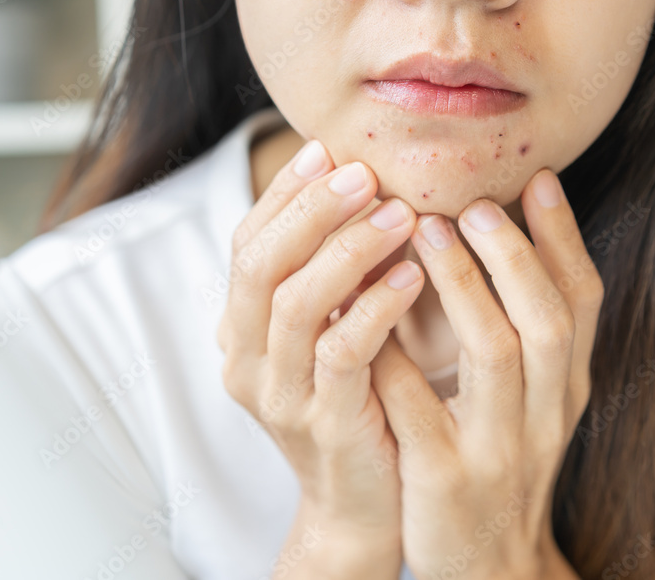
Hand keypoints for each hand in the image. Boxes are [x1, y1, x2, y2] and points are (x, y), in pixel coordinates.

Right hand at [217, 138, 425, 578]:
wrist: (364, 504)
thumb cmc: (358, 403)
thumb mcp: (331, 334)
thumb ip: (330, 276)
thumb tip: (363, 189)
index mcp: (241, 330)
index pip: (246, 245)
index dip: (283, 195)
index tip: (325, 150)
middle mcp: (244, 359)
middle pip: (259, 265)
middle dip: (310, 209)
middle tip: (362, 171)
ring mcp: (278, 394)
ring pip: (295, 302)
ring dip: (348, 248)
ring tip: (399, 214)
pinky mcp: (323, 421)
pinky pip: (342, 351)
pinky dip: (376, 305)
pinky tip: (413, 275)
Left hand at [370, 169, 599, 579]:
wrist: (489, 566)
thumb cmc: (499, 464)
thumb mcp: (530, 404)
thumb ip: (522, 337)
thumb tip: (500, 242)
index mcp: (567, 389)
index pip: (583, 302)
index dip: (565, 239)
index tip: (539, 179)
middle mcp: (547, 414)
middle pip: (549, 319)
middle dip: (514, 252)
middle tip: (475, 198)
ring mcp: (499, 448)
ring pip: (496, 353)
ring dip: (464, 285)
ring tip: (426, 230)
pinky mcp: (445, 478)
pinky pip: (420, 407)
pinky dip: (397, 354)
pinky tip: (367, 311)